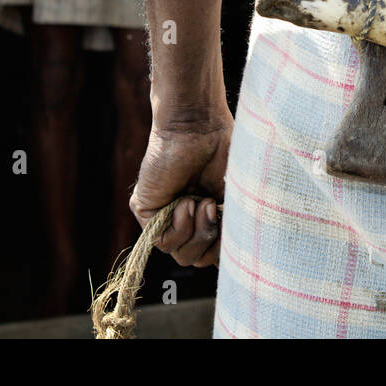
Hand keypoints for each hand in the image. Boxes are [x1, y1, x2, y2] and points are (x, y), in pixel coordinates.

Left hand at [129, 106, 233, 267]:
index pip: (212, 255)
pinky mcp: (145, 210)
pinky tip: (185, 201)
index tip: (236, 231)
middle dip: (211, 242)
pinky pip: (162, 242)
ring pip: (181, 254)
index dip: (225, 253)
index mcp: (208, 215)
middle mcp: (186, 218)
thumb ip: (235, 228)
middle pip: (197, 259)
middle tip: (215, 208)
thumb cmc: (226, 153)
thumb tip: (237, 258)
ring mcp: (165, 216)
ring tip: (202, 202)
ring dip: (197, 233)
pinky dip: (178, 226)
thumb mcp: (239, 199)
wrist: (200, 125)